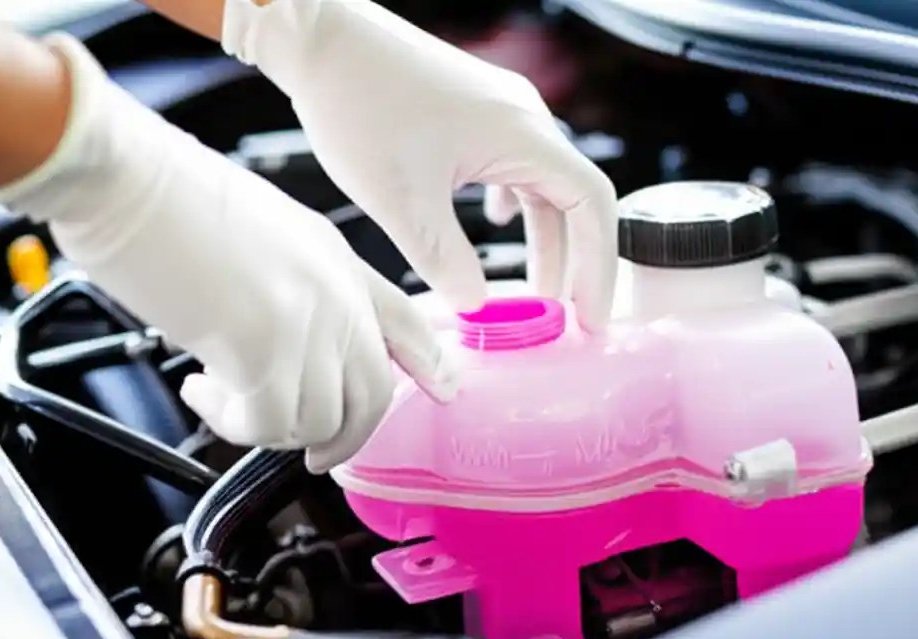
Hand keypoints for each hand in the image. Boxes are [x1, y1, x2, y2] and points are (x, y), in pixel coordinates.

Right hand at [0, 34, 451, 471]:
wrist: (125, 177)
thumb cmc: (169, 194)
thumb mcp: (262, 229)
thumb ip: (294, 283)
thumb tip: (286, 340)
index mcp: (336, 257)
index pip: (403, 319)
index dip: (427, 361)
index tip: (444, 390)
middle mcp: (334, 293)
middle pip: (372, 393)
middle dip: (344, 437)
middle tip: (314, 454)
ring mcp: (305, 322)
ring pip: (318, 419)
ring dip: (269, 427)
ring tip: (222, 396)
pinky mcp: (262, 350)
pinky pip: (268, 425)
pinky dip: (232, 425)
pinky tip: (200, 391)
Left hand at [221, 0, 618, 329]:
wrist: (319, 38)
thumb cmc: (358, 104)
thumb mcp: (400, 199)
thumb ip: (443, 258)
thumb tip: (476, 306)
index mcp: (521, 134)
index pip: (592, 205)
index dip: (598, 266)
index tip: (591, 318)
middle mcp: (524, 118)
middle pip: (574, 199)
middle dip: (574, 263)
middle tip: (567, 320)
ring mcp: (501, 111)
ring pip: (542, 186)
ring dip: (543, 240)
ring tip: (534, 293)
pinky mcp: (474, 112)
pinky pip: (514, 166)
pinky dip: (515, 208)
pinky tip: (492, 228)